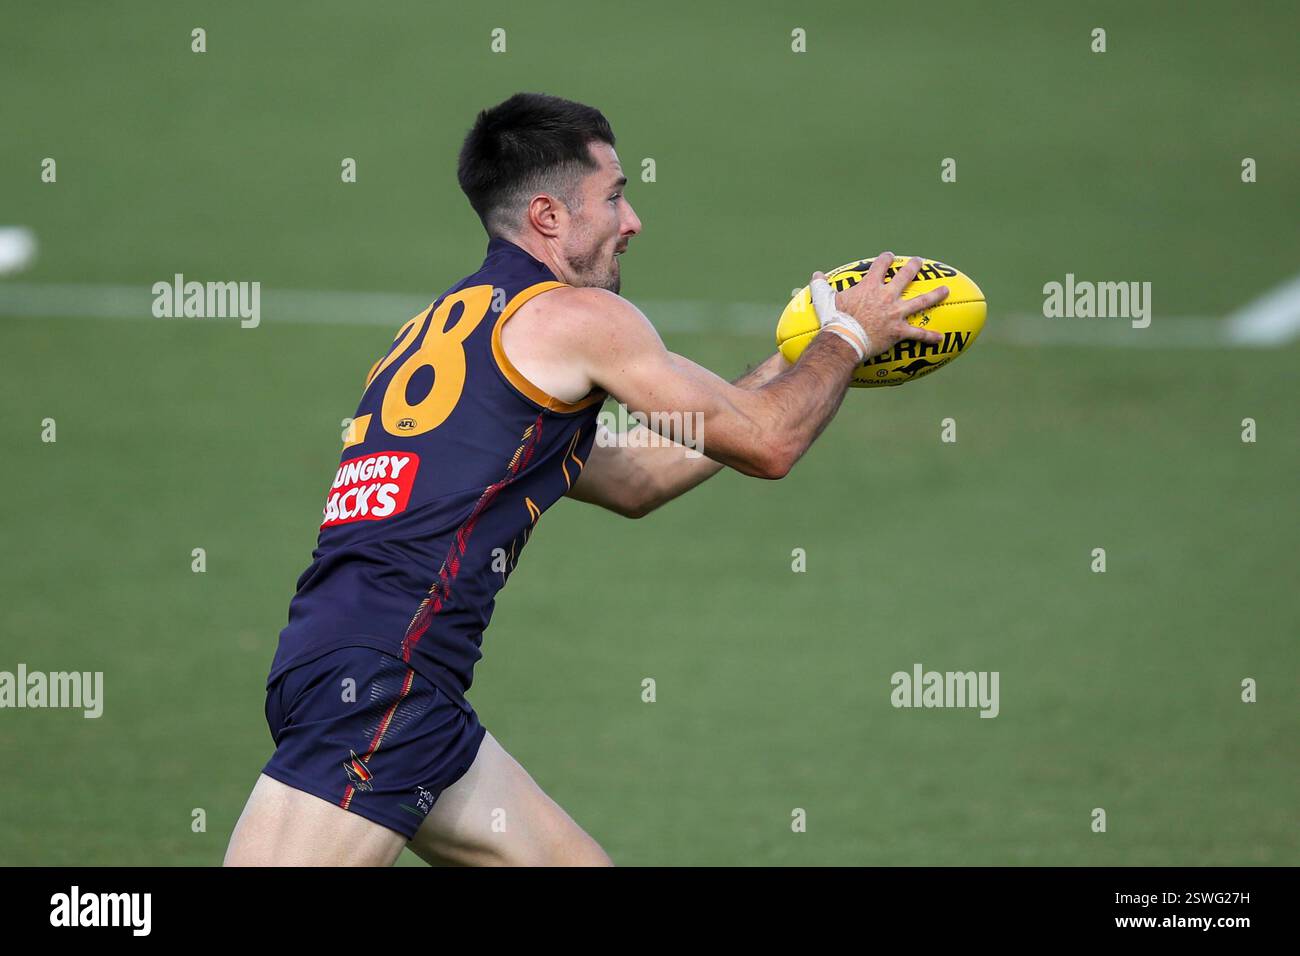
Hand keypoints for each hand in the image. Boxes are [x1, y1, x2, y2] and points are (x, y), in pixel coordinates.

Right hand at [817, 252, 946, 358]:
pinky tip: (941, 338)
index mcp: (870, 286)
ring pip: (920, 301)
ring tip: (945, 290)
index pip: (880, 266)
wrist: (844, 339)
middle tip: (919, 263)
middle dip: (913, 268)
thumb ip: (821, 285)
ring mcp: (895, 313)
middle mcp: (886, 296)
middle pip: (905, 277)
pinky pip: (918, 334)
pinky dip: (929, 336)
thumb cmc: (834, 319)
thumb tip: (816, 275)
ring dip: (935, 295)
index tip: (889, 256)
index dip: (886, 259)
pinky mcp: (899, 331)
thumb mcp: (825, 299)